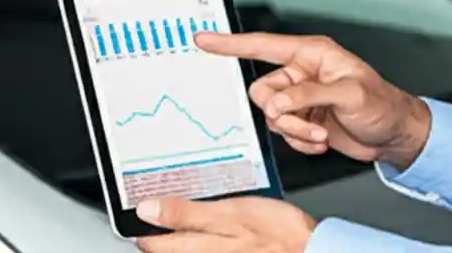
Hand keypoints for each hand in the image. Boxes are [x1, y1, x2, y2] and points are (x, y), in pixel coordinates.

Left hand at [135, 197, 313, 252]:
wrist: (309, 250)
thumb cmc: (277, 233)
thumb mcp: (231, 213)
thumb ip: (187, 213)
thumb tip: (147, 210)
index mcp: (195, 248)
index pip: (150, 242)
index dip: (142, 222)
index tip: (142, 204)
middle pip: (166, 249)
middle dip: (160, 228)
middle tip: (164, 203)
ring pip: (186, 249)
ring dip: (183, 233)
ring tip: (192, 213)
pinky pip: (204, 249)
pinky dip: (204, 238)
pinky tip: (214, 228)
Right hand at [196, 32, 431, 169]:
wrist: (393, 134)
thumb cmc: (382, 104)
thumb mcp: (348, 95)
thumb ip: (308, 96)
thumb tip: (277, 102)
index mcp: (312, 55)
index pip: (263, 46)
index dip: (231, 44)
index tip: (204, 40)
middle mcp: (303, 74)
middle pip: (263, 92)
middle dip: (283, 114)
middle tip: (309, 123)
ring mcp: (301, 99)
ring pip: (271, 117)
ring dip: (295, 131)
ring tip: (321, 133)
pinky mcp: (303, 121)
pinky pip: (283, 134)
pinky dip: (301, 142)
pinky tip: (322, 140)